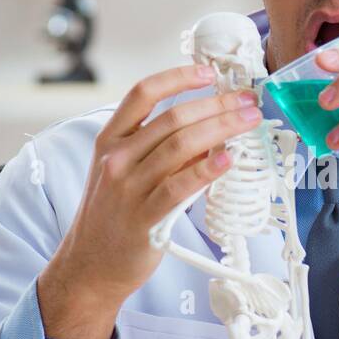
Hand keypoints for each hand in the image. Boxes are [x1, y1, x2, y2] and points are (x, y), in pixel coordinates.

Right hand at [37, 63, 263, 338]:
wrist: (89, 265)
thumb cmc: (112, 217)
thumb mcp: (124, 173)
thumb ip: (160, 150)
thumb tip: (211, 131)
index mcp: (109, 140)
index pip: (143, 94)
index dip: (178, 77)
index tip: (209, 73)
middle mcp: (116, 158)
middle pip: (172, 118)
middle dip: (217, 105)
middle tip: (247, 101)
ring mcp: (128, 187)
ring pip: (181, 146)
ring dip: (221, 129)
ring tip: (249, 123)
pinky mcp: (144, 217)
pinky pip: (180, 186)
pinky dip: (207, 169)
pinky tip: (228, 159)